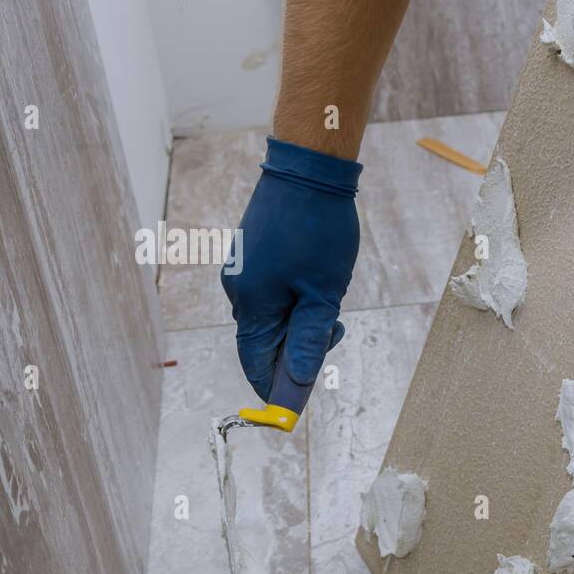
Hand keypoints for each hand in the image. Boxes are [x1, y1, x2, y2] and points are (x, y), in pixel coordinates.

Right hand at [222, 137, 362, 411]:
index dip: (278, 389)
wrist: (308, 169)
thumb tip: (295, 384)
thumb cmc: (318, 231)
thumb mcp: (323, 294)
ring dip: (302, 322)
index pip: (256, 365)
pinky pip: (273, 294)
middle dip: (299, 349)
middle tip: (335, 328)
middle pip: (265, 343)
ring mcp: (244, 272)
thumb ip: (308, 341)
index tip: (299, 404)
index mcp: (250, 305)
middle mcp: (238, 291)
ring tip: (331, 298)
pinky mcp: (255, 256)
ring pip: (273, 317)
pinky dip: (297, 300)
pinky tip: (319, 282)